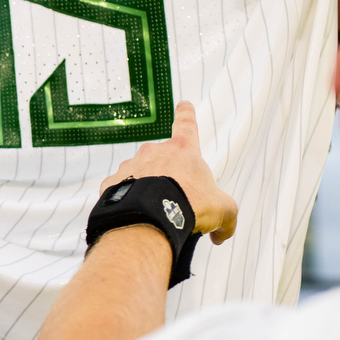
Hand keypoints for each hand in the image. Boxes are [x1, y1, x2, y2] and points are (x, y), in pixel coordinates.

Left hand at [97, 102, 238, 245]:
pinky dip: (129, 202)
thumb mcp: (223, 211)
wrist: (151, 218)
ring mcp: (130, 165)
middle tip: (176, 203)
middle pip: (164, 161)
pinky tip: (136, 216)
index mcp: (182, 150)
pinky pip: (122, 191)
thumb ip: (226, 220)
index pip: (187, 124)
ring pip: (141, 176)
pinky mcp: (112, 183)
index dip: (186, 114)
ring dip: (147, 190)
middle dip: (169, 179)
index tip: (183, 104)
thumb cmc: (190, 206)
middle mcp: (154, 151)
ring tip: (155, 213)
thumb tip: (220, 236)